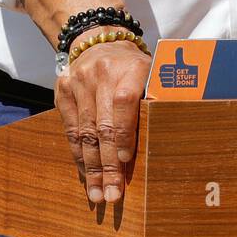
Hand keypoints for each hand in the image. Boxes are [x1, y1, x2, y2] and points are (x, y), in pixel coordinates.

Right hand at [54, 38, 150, 203]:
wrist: (100, 41)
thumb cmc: (133, 69)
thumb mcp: (151, 74)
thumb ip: (157, 100)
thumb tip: (174, 139)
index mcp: (130, 67)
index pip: (125, 103)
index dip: (125, 134)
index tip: (127, 161)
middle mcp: (102, 72)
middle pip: (103, 125)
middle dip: (108, 164)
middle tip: (112, 195)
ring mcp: (79, 80)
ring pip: (84, 132)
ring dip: (92, 167)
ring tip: (97, 194)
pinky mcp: (63, 89)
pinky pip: (70, 129)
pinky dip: (79, 155)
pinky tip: (86, 174)